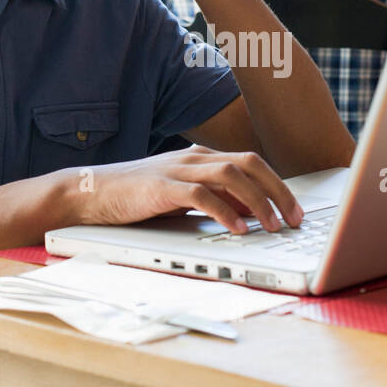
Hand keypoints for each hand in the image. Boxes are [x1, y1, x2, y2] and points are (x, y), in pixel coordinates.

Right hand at [66, 146, 303, 234]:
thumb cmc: (136, 197)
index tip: (296, 210)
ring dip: (258, 201)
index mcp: (201, 158)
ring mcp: (177, 170)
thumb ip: (216, 199)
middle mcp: (194, 159)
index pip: (251, 163)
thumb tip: (252, 212)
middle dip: (278, 191)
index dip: (279, 185)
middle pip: (249, 164)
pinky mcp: (161, 187)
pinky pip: (201, 195)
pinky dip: (224, 211)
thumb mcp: (183, 196)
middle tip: (296, 219)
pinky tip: (238, 229)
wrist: (90, 192)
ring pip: (231, 175)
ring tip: (273, 226)